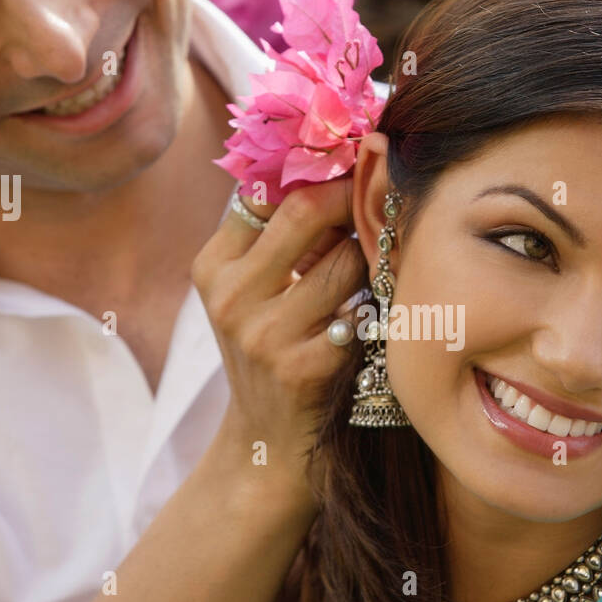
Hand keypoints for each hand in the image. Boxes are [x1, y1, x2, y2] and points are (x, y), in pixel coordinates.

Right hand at [191, 180, 367, 497]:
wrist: (268, 444)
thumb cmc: (270, 351)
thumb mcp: (248, 293)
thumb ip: (272, 236)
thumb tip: (334, 162)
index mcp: (212, 267)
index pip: (266, 190)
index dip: (316, 169)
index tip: (354, 157)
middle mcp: (230, 297)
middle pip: (306, 210)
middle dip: (355, 194)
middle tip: (387, 189)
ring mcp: (265, 334)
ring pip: (346, 259)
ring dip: (375, 253)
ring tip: (389, 256)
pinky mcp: (306, 367)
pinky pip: (364, 309)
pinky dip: (381, 302)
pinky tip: (386, 309)